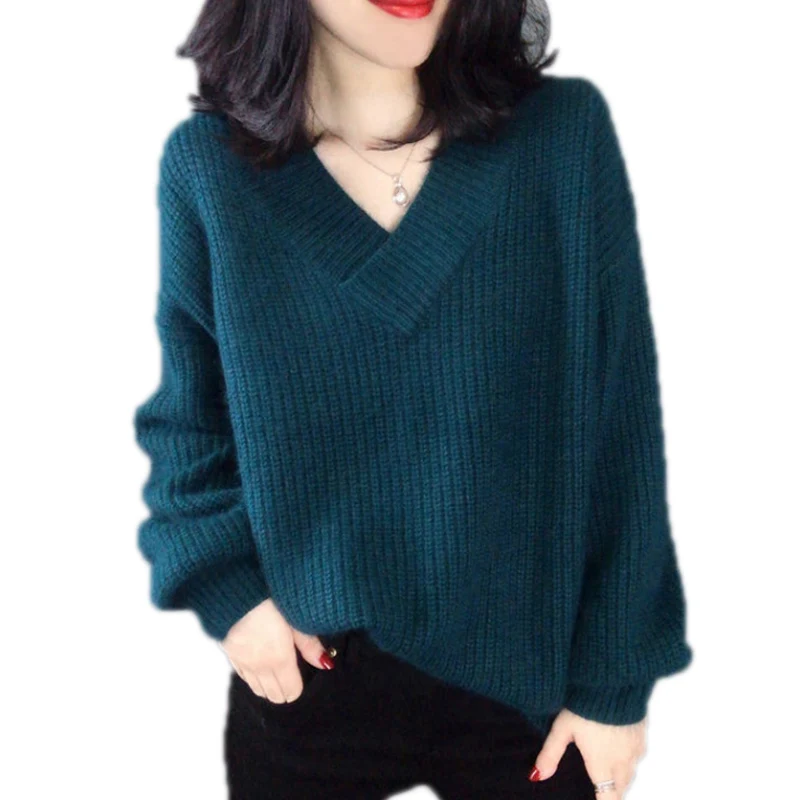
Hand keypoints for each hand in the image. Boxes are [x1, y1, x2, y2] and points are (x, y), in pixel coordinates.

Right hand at [220, 598, 335, 702]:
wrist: (234, 590)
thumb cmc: (270, 601)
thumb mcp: (295, 619)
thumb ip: (310, 644)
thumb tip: (326, 664)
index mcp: (280, 660)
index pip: (290, 691)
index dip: (298, 687)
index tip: (301, 676)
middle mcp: (260, 667)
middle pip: (273, 695)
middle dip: (283, 690)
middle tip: (290, 676)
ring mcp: (243, 663)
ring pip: (256, 689)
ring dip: (268, 686)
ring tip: (276, 674)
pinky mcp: (230, 655)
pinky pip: (243, 677)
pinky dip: (253, 677)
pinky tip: (258, 666)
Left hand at [529, 708, 646, 797]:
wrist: (611, 682)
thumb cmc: (584, 705)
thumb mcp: (562, 728)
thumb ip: (550, 754)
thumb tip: (537, 776)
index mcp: (602, 764)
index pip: (609, 797)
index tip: (597, 799)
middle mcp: (622, 760)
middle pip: (621, 787)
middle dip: (612, 791)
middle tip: (600, 788)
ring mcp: (635, 748)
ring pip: (631, 772)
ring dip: (621, 776)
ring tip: (608, 772)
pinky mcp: (642, 734)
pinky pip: (638, 754)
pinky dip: (630, 758)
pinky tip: (619, 748)